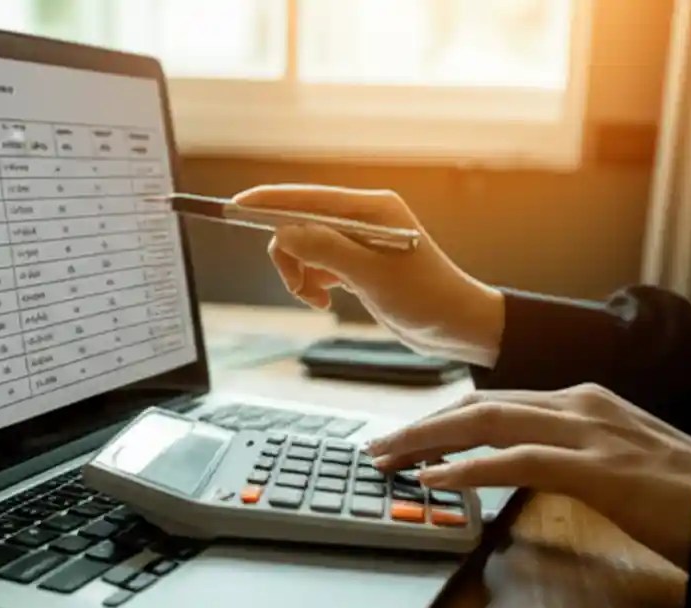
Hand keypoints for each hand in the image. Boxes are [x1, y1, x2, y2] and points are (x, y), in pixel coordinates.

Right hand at [232, 184, 504, 366]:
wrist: (456, 327)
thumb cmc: (426, 298)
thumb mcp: (372, 276)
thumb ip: (326, 251)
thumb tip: (284, 232)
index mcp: (372, 208)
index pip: (308, 198)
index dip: (269, 202)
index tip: (234, 208)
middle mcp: (363, 218)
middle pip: (300, 223)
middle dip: (289, 255)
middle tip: (299, 287)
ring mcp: (359, 240)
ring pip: (304, 247)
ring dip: (300, 274)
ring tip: (318, 300)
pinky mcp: (357, 263)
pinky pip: (316, 264)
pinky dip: (312, 283)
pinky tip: (327, 301)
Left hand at [365, 384, 690, 568]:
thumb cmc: (689, 495)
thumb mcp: (625, 460)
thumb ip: (578, 454)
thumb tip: (530, 465)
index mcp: (588, 400)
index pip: (499, 402)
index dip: (447, 418)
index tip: (411, 436)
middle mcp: (583, 404)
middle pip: (481, 406)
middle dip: (424, 425)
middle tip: (380, 445)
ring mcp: (591, 431)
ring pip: (489, 423)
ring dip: (430, 440)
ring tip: (389, 458)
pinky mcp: (598, 468)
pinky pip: (517, 461)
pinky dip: (470, 469)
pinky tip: (438, 480)